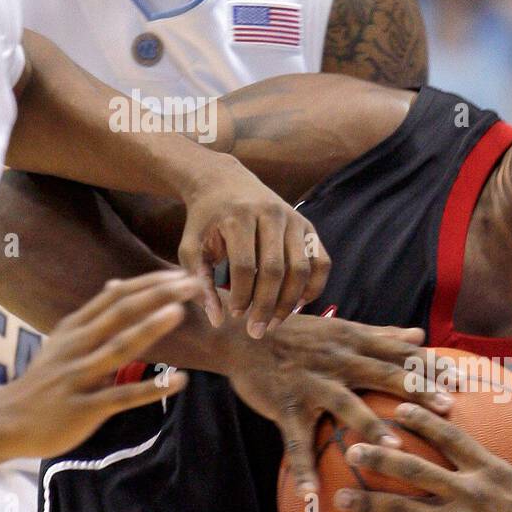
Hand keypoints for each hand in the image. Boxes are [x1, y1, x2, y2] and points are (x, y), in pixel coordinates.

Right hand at [0, 269, 199, 458]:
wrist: (8, 421)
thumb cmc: (43, 380)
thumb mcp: (63, 340)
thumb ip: (93, 315)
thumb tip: (116, 284)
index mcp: (75, 328)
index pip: (116, 297)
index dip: (148, 283)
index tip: (179, 273)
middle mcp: (78, 345)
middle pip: (120, 313)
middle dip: (157, 295)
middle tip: (191, 282)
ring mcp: (81, 376)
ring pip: (119, 348)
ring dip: (149, 329)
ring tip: (179, 313)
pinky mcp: (85, 407)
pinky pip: (122, 396)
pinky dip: (151, 388)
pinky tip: (179, 380)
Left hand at [176, 153, 329, 336]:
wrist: (223, 181)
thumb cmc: (204, 220)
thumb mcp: (191, 246)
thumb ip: (200, 282)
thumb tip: (218, 321)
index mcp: (238, 216)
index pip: (244, 266)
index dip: (240, 295)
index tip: (233, 315)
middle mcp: (270, 213)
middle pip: (275, 269)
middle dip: (266, 305)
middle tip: (257, 330)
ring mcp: (293, 218)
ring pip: (301, 268)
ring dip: (289, 302)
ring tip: (274, 322)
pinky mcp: (307, 225)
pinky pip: (320, 260)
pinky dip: (314, 286)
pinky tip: (298, 305)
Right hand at [217, 311, 443, 494]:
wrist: (240, 335)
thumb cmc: (293, 334)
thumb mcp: (338, 329)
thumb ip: (379, 334)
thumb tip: (418, 334)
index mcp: (352, 341)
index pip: (398, 351)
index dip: (430, 364)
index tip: (461, 379)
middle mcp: (336, 359)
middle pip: (383, 374)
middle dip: (416, 391)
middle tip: (447, 410)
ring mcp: (311, 383)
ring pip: (346, 406)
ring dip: (370, 428)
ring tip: (395, 452)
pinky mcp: (286, 405)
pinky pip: (296, 442)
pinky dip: (302, 470)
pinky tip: (312, 499)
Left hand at [339, 403, 511, 511]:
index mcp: (491, 471)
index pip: (451, 437)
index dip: (422, 419)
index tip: (395, 405)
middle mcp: (470, 493)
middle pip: (417, 468)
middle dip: (381, 455)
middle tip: (350, 445)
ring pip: (405, 508)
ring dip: (369, 501)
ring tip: (338, 496)